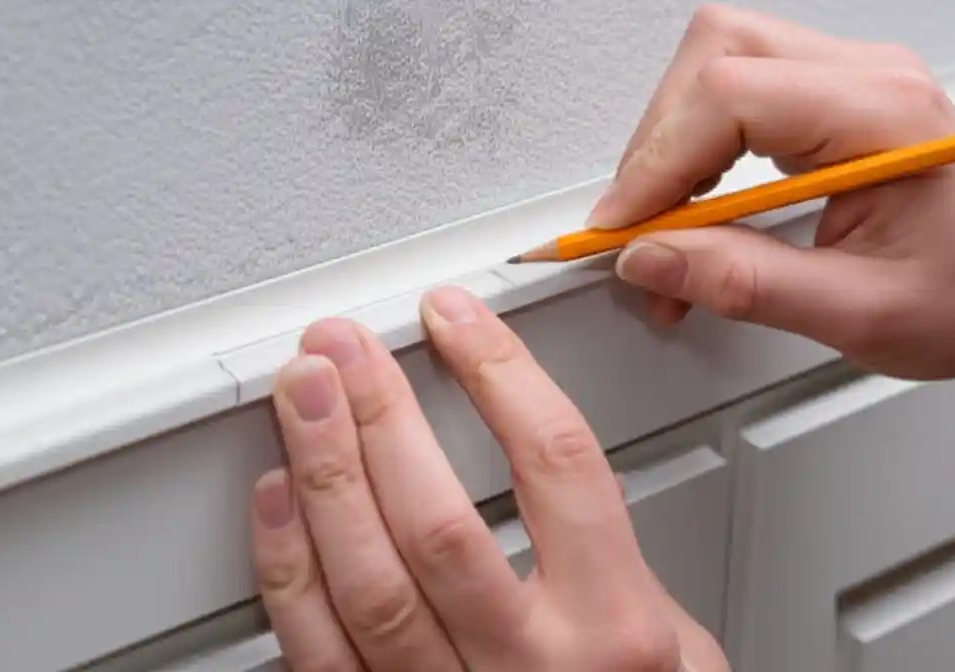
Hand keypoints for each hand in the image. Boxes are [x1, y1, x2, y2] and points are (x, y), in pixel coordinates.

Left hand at [250, 287, 729, 670]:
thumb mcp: (680, 656)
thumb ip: (614, 566)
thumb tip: (545, 465)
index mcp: (619, 634)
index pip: (556, 465)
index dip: (497, 372)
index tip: (453, 317)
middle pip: (439, 520)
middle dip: (379, 417)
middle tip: (340, 345)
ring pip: (370, 583)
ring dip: (323, 476)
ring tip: (300, 396)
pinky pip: (322, 656)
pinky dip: (287, 571)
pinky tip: (275, 502)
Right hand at [593, 4, 954, 399]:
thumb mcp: (853, 313)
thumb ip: (741, 283)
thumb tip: (649, 258)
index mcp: (882, 114)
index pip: (731, 95)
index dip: (658, 161)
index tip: (623, 227)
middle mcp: (866, 77)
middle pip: (714, 55)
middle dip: (658, 142)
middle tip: (642, 225)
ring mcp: (848, 79)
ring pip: (716, 63)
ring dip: (672, 142)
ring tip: (668, 224)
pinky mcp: (831, 98)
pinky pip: (737, 90)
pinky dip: (698, 147)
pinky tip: (697, 207)